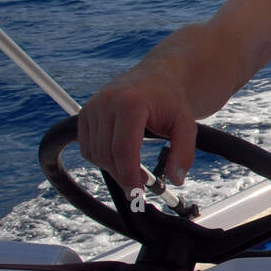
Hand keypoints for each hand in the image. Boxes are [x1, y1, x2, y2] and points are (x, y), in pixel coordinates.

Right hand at [77, 75, 196, 193]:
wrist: (158, 77)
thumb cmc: (172, 101)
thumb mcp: (186, 125)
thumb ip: (184, 152)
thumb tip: (177, 180)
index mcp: (131, 103)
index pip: (123, 149)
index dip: (129, 175)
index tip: (138, 192)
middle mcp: (107, 102)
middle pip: (107, 154)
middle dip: (123, 175)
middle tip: (140, 185)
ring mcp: (93, 106)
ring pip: (94, 153)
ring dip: (112, 168)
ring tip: (134, 170)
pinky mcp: (85, 112)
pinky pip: (86, 147)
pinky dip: (101, 159)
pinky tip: (120, 158)